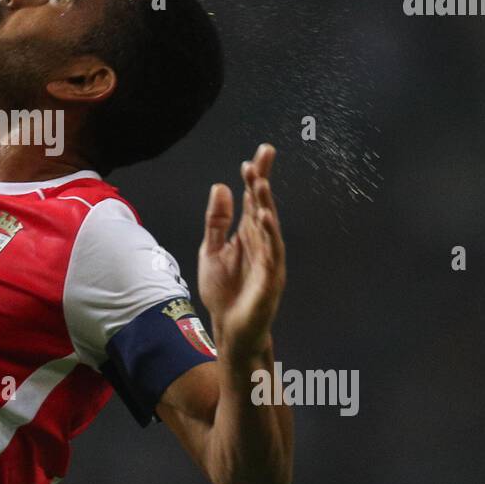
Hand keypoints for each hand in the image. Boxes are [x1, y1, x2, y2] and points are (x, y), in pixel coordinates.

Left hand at [198, 143, 286, 360]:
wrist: (229, 328)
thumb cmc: (225, 290)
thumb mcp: (212, 249)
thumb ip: (217, 220)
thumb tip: (221, 186)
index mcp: (248, 235)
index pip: (253, 201)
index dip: (254, 180)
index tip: (253, 158)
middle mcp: (262, 243)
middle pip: (264, 207)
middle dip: (263, 181)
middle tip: (264, 155)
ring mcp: (268, 261)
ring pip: (270, 227)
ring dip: (267, 204)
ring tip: (261, 182)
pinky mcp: (270, 280)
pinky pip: (272, 254)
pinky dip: (271, 236)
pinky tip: (266, 218)